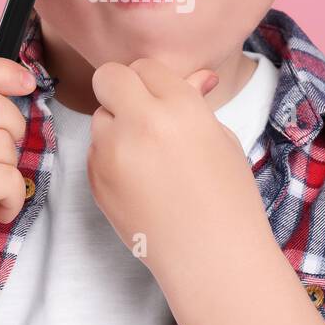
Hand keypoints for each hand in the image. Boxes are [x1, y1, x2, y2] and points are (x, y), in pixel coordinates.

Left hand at [86, 58, 266, 280]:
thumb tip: (196, 77)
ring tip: (149, 156)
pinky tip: (141, 181)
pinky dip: (112, 157)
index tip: (164, 96)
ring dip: (117, 125)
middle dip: (123, 88)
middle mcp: (139, 124)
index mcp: (179, 108)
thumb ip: (196, 105)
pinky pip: (95, 151)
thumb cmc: (228, 200)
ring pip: (99, 116)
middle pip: (108, 77)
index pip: (146, 66)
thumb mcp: (222, 142)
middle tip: (143, 110)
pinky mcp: (96, 180)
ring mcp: (112, 153)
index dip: (155, 81)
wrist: (211, 258)